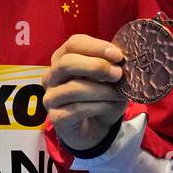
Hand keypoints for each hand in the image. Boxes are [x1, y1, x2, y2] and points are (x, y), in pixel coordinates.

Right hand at [41, 34, 127, 151]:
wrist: (94, 128)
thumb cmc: (100, 97)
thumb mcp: (108, 78)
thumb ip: (111, 66)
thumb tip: (122, 59)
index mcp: (63, 58)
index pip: (74, 44)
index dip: (96, 47)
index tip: (118, 55)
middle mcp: (52, 76)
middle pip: (67, 63)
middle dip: (96, 66)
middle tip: (117, 74)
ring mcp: (51, 97)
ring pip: (74, 88)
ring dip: (102, 90)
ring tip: (119, 94)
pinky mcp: (56, 117)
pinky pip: (77, 109)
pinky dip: (100, 106)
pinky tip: (112, 106)